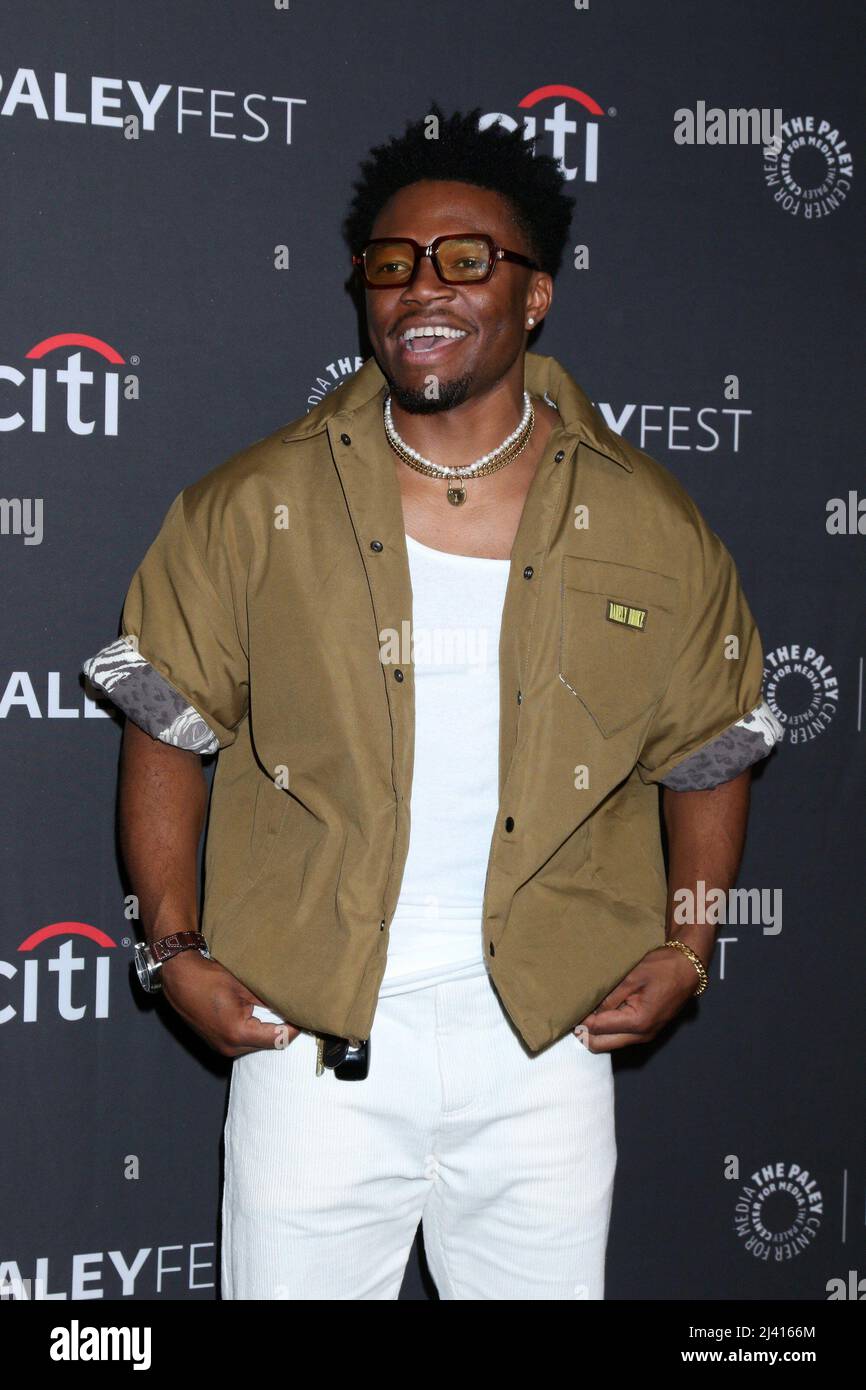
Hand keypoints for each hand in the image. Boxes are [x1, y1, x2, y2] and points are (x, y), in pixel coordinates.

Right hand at [161, 949, 300, 1057]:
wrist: (179, 979)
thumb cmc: (209, 978)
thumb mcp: (245, 986)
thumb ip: (270, 1000)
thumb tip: (293, 1004)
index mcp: (238, 1033)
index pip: (278, 1039)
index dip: (295, 1027)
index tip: (304, 1015)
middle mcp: (230, 1047)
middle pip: (269, 1044)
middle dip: (282, 1029)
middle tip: (293, 1010)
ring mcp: (222, 1048)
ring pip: (257, 1044)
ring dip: (267, 1030)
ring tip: (274, 1010)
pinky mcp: (218, 1044)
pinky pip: (244, 1042)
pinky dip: (254, 1030)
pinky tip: (256, 1014)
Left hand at [573, 945, 701, 1051]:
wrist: (688, 967)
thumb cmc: (662, 968)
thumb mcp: (632, 977)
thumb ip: (609, 996)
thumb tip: (587, 1010)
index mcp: (638, 1022)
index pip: (598, 1029)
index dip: (580, 1020)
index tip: (568, 1008)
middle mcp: (641, 1035)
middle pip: (600, 1045)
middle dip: (583, 1031)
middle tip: (573, 1011)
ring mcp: (645, 1035)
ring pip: (608, 1043)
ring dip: (595, 1031)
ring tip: (585, 1009)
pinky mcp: (646, 1030)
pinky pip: (619, 1036)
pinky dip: (606, 1028)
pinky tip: (600, 1010)